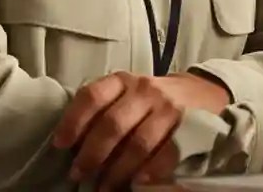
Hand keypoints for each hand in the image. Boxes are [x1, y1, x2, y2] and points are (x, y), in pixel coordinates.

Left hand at [52, 71, 230, 189]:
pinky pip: (166, 153)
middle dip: (92, 154)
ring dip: (117, 170)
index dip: (73, 121)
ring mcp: (167, 108)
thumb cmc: (152, 99)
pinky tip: (138, 183)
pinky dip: (151, 171)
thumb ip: (103, 108)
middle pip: (112, 124)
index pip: (92, 96)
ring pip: (137, 143)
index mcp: (123, 81)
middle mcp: (144, 90)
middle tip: (79, 173)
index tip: (60, 144)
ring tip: (104, 187)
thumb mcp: (127, 92)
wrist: (201, 92)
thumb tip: (70, 142)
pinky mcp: (188, 127)